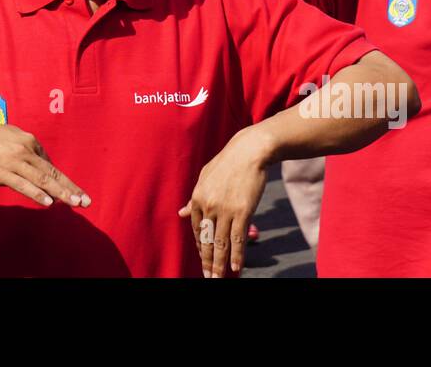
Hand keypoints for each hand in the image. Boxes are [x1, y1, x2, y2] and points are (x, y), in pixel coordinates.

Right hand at [0, 119, 89, 208]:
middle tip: (86, 200)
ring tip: (74, 203)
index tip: (74, 193)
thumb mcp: (10, 137)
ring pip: (42, 180)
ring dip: (60, 193)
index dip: (62, 182)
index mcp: (29, 141)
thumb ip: (26, 148)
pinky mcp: (2, 172)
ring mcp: (14, 161)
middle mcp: (25, 149)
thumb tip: (39, 161)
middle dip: (71, 188)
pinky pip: (23, 185)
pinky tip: (48, 203)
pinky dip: (37, 194)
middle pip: (52, 172)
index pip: (49, 165)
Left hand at [178, 125, 267, 277]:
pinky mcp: (243, 212)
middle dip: (208, 261)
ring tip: (219, 278)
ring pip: (222, 243)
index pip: (197, 229)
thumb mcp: (205, 177)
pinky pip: (238, 238)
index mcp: (198, 197)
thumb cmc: (228, 163)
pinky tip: (236, 268)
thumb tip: (181, 213)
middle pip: (208, 240)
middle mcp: (209, 206)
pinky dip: (237, 255)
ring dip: (220, 264)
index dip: (201, 246)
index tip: (204, 258)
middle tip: (208, 277)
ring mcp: (226, 210)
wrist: (249, 152)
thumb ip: (194, 198)